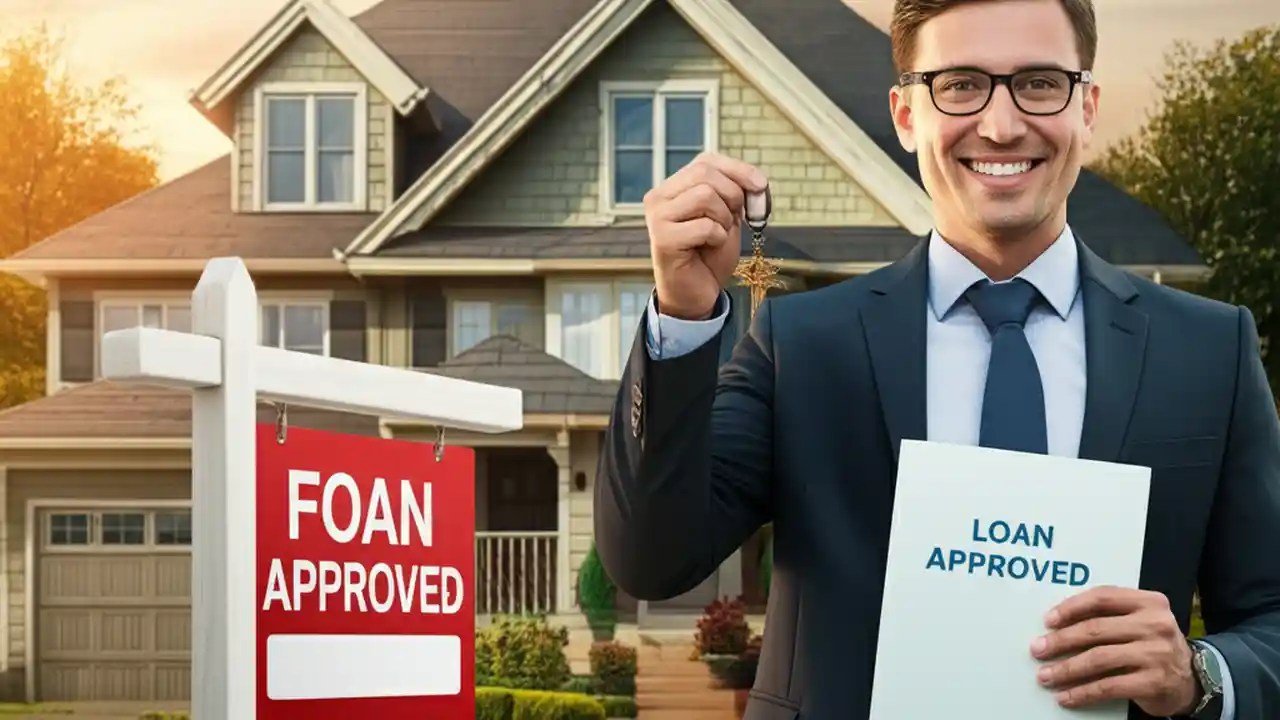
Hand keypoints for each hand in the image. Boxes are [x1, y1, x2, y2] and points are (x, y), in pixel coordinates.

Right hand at [644, 152, 767, 319]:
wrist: (695, 294)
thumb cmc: (709, 255)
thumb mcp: (728, 216)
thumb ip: (736, 194)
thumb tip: (757, 182)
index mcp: (672, 186)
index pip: (706, 160)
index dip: (738, 169)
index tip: (761, 187)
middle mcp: (658, 196)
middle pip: (705, 173)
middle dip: (732, 195)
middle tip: (734, 219)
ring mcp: (657, 217)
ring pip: (705, 195)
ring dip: (723, 218)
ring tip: (717, 236)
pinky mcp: (662, 239)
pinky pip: (704, 226)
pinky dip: (717, 238)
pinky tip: (708, 248)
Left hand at [1031, 586, 1198, 715]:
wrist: (1190, 679)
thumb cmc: (1151, 645)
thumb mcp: (1138, 621)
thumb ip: (1108, 615)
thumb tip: (1056, 623)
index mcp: (1149, 602)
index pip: (1102, 597)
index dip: (1071, 607)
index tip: (1048, 620)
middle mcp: (1155, 624)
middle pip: (1096, 629)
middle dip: (1061, 641)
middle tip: (1037, 649)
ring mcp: (1156, 654)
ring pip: (1098, 659)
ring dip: (1066, 669)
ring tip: (1045, 675)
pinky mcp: (1154, 682)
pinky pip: (1108, 687)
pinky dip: (1082, 692)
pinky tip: (1066, 696)